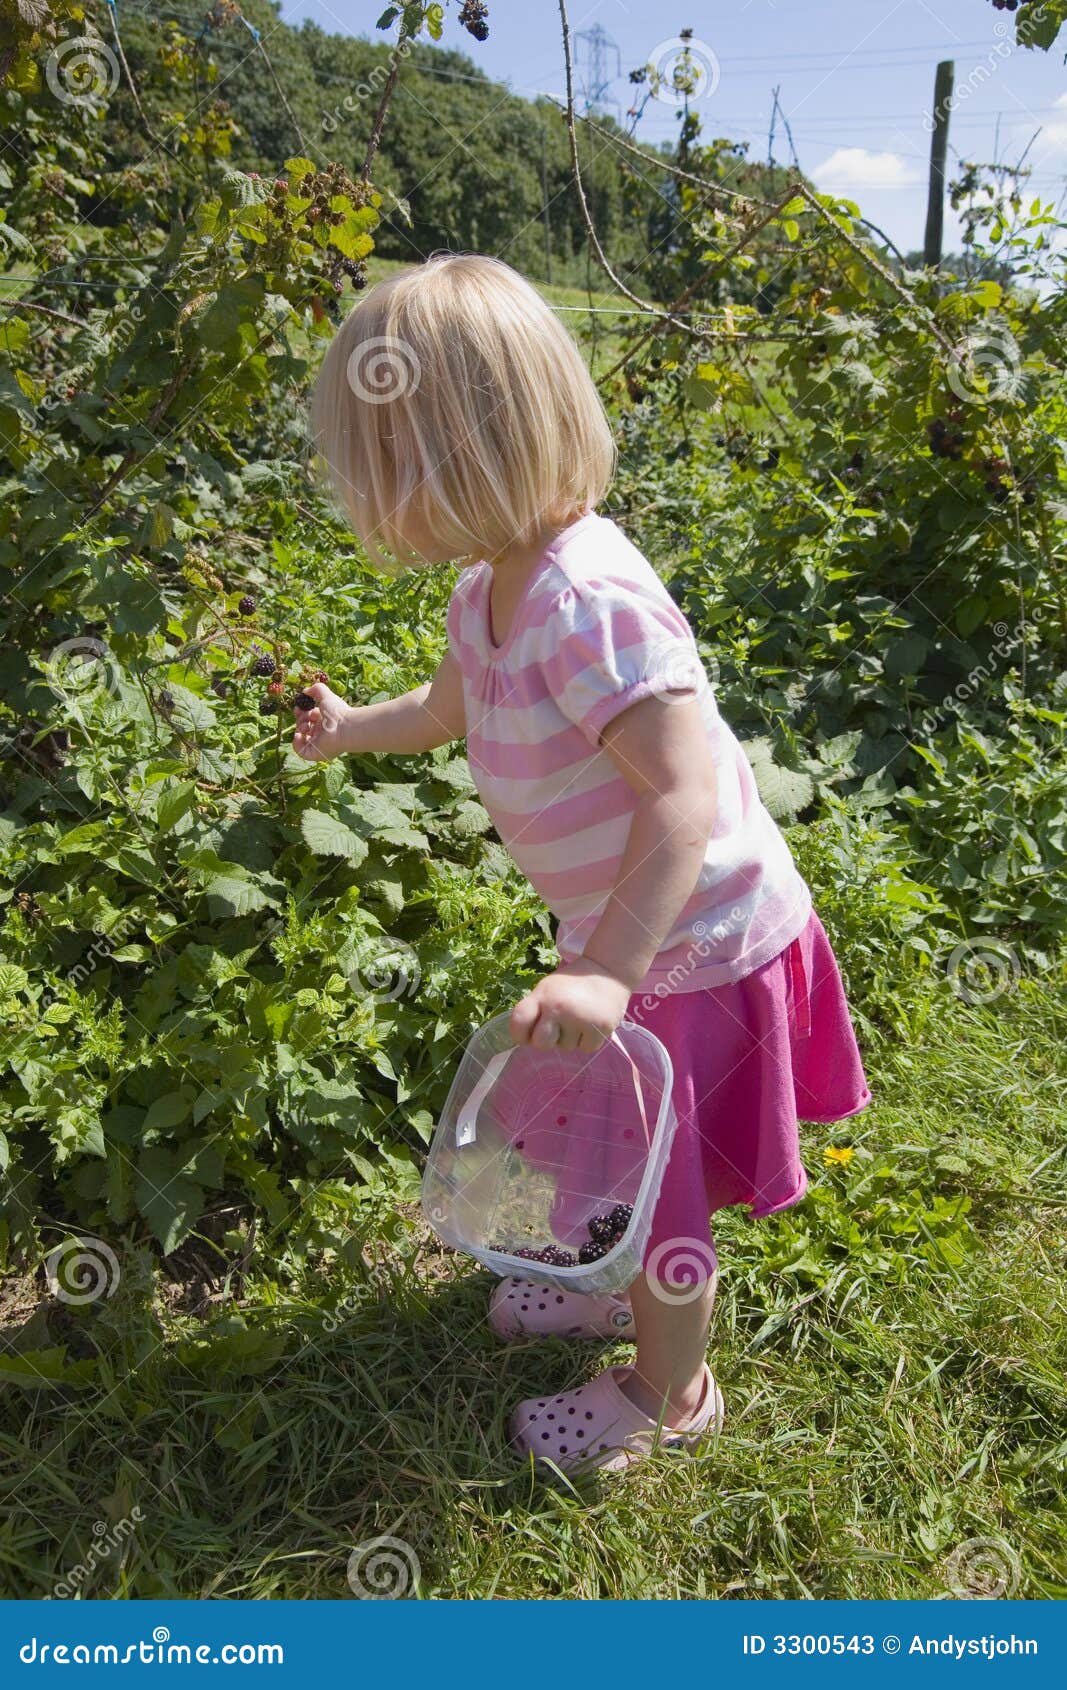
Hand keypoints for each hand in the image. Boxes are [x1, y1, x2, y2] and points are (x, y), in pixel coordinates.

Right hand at [291, 682, 357, 761]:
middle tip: (302, 715)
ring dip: (299, 729)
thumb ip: (316, 689)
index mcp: (325, 721)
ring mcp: (319, 745)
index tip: (299, 707)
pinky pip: (301, 751)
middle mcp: (322, 734)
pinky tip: (299, 734)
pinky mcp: (316, 754)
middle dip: (300, 719)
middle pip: (304, 727)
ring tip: (305, 725)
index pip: (309, 718)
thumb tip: (305, 691)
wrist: (345, 727)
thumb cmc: (338, 712)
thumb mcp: (326, 696)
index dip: (302, 712)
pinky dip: (297, 743)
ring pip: (302, 738)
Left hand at [509, 958, 631, 1051]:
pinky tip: (592, 1023)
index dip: (520, 1034)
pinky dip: (588, 1040)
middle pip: (541, 1043)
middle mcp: (558, 1007)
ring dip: (571, 1038)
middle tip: (559, 1026)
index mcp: (542, 995)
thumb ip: (535, 1011)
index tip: (528, 1035)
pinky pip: (585, 1049)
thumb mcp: (548, 989)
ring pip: (565, 1048)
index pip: (519, 1022)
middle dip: (548, 1040)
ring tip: (580, 1017)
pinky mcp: (599, 1028)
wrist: (608, 972)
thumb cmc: (571, 985)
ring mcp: (579, 1018)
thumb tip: (526, 1039)